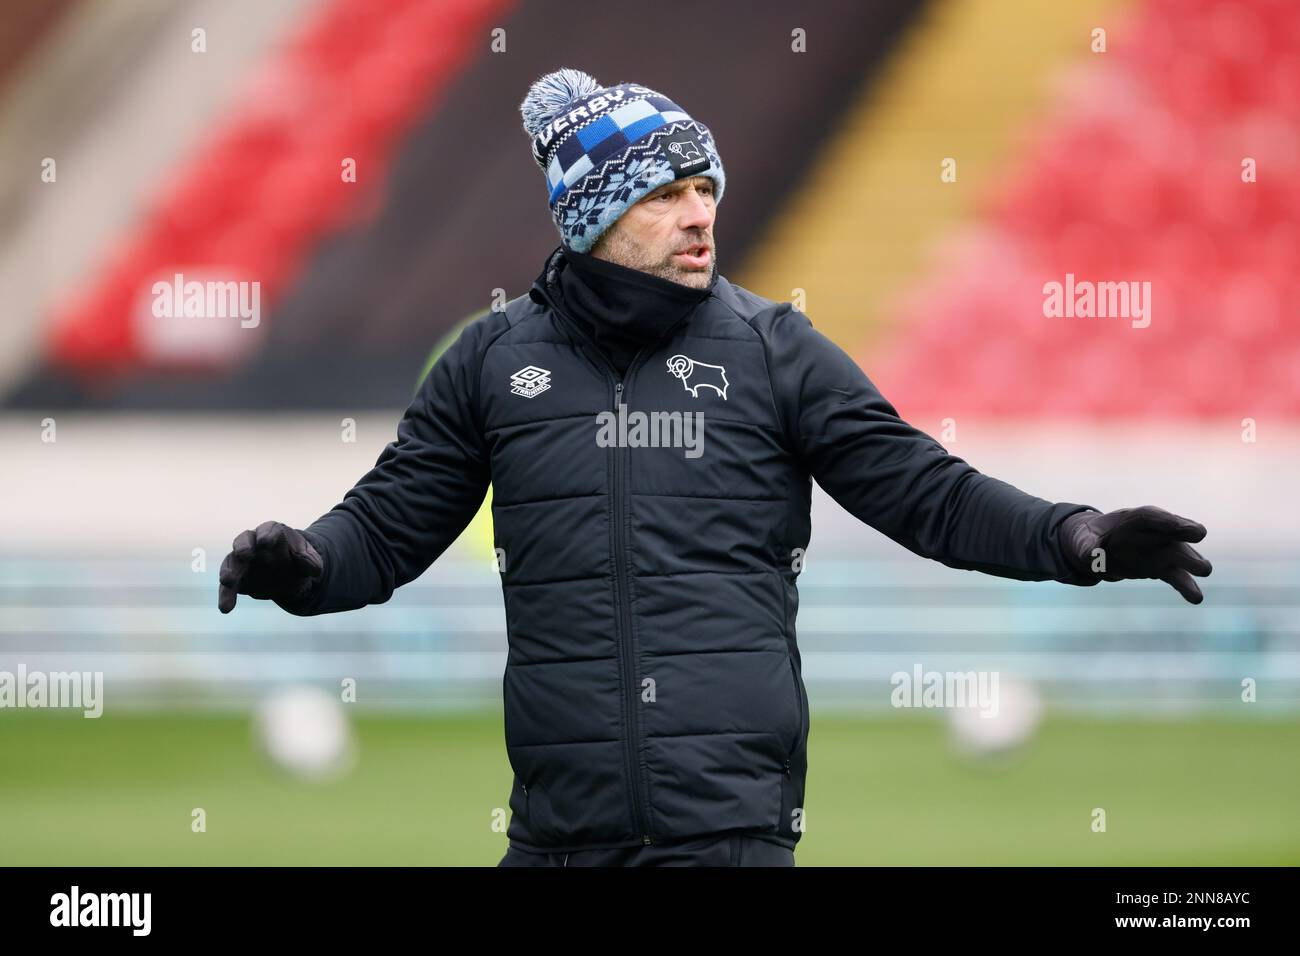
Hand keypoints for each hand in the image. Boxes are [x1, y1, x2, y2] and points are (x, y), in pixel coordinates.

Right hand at [217, 520, 322, 613]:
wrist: (290, 575)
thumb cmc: (299, 561)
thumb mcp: (310, 560)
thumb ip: (311, 561)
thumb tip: (314, 569)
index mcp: (273, 533)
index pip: (268, 529)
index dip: (266, 534)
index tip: (265, 542)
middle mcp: (253, 543)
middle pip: (244, 540)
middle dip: (243, 547)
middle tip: (243, 554)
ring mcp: (241, 560)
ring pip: (231, 562)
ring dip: (229, 571)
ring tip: (228, 581)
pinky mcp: (236, 578)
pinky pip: (227, 586)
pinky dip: (226, 595)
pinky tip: (226, 607)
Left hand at [1060, 506, 1211, 603]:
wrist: (1097, 549)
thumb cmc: (1090, 537)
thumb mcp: (1081, 539)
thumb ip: (1086, 545)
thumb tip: (1089, 556)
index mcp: (1134, 518)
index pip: (1152, 517)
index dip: (1164, 519)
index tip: (1176, 524)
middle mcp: (1154, 533)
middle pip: (1173, 532)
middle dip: (1185, 531)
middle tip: (1199, 533)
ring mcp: (1161, 551)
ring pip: (1181, 556)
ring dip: (1192, 562)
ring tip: (1204, 571)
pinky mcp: (1162, 569)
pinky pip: (1177, 578)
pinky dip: (1186, 587)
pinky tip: (1197, 598)